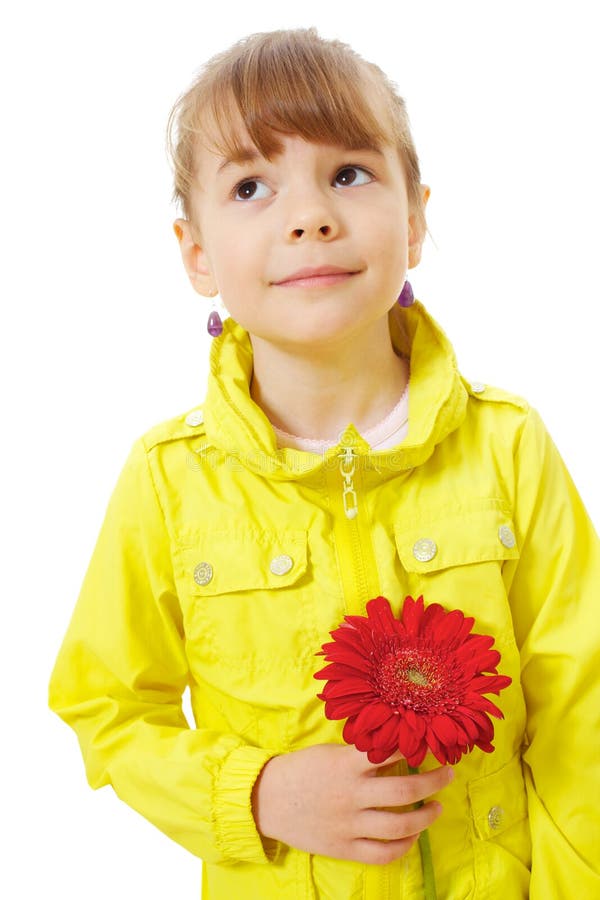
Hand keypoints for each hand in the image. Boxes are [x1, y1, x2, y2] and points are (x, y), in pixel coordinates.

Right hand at [251, 743, 453, 864]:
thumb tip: (398, 746)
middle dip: (434, 781)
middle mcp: (351, 794)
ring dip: (426, 816)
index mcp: (346, 764)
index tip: (434, 743)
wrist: (267, 799)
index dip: (417, 747)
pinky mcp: (344, 848)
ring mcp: (348, 824)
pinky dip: (404, 846)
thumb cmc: (301, 769)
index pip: (391, 752)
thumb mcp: (331, 752)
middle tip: (448, 774)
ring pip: (399, 825)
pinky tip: (413, 835)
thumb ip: (361, 754)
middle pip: (405, 790)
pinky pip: (382, 853)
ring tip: (436, 807)